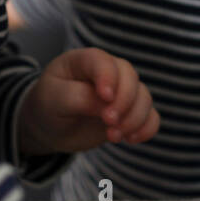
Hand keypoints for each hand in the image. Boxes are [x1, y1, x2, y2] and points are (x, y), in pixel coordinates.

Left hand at [17, 48, 159, 155]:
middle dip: (124, 102)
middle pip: (130, 77)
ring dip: (134, 118)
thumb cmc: (48, 106)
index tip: (105, 98)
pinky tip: (131, 140)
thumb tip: (107, 105)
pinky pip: (151, 116)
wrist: (50, 127)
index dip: (108, 77)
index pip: (102, 61)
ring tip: (113, 136)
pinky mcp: (130, 112)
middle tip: (108, 122)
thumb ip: (80, 98)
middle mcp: (108, 72)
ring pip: (143, 97)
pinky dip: (147, 128)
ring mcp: (122, 91)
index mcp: (84, 61)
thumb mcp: (54, 100)